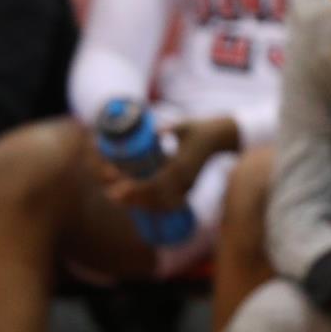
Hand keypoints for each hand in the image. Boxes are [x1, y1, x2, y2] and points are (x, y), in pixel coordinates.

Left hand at [101, 116, 234, 212]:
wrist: (220, 138)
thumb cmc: (199, 129)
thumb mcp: (185, 126)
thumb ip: (171, 129)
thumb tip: (156, 131)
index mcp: (181, 167)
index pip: (155, 184)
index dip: (136, 188)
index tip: (119, 188)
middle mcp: (183, 181)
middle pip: (154, 197)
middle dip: (131, 198)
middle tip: (111, 194)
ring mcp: (186, 187)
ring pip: (159, 203)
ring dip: (138, 203)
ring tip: (118, 199)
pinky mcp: (186, 189)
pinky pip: (166, 202)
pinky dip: (151, 205)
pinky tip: (137, 204)